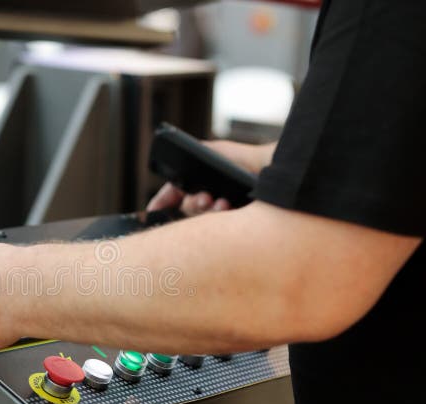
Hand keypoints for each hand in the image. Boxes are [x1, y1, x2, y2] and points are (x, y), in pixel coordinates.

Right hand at [146, 140, 275, 214]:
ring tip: (221, 202)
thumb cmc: (246, 159)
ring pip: (202, 221)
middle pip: (187, 210)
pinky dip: (221, 217)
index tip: (152, 211)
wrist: (273, 169)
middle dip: (193, 204)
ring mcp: (221, 214)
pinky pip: (219, 230)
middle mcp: (208, 200)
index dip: (162, 203)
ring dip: (208, 212)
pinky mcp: (234, 226)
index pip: (174, 196)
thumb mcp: (216, 151)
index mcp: (200, 185)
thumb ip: (194, 153)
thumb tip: (177, 163)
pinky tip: (229, 207)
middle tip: (204, 198)